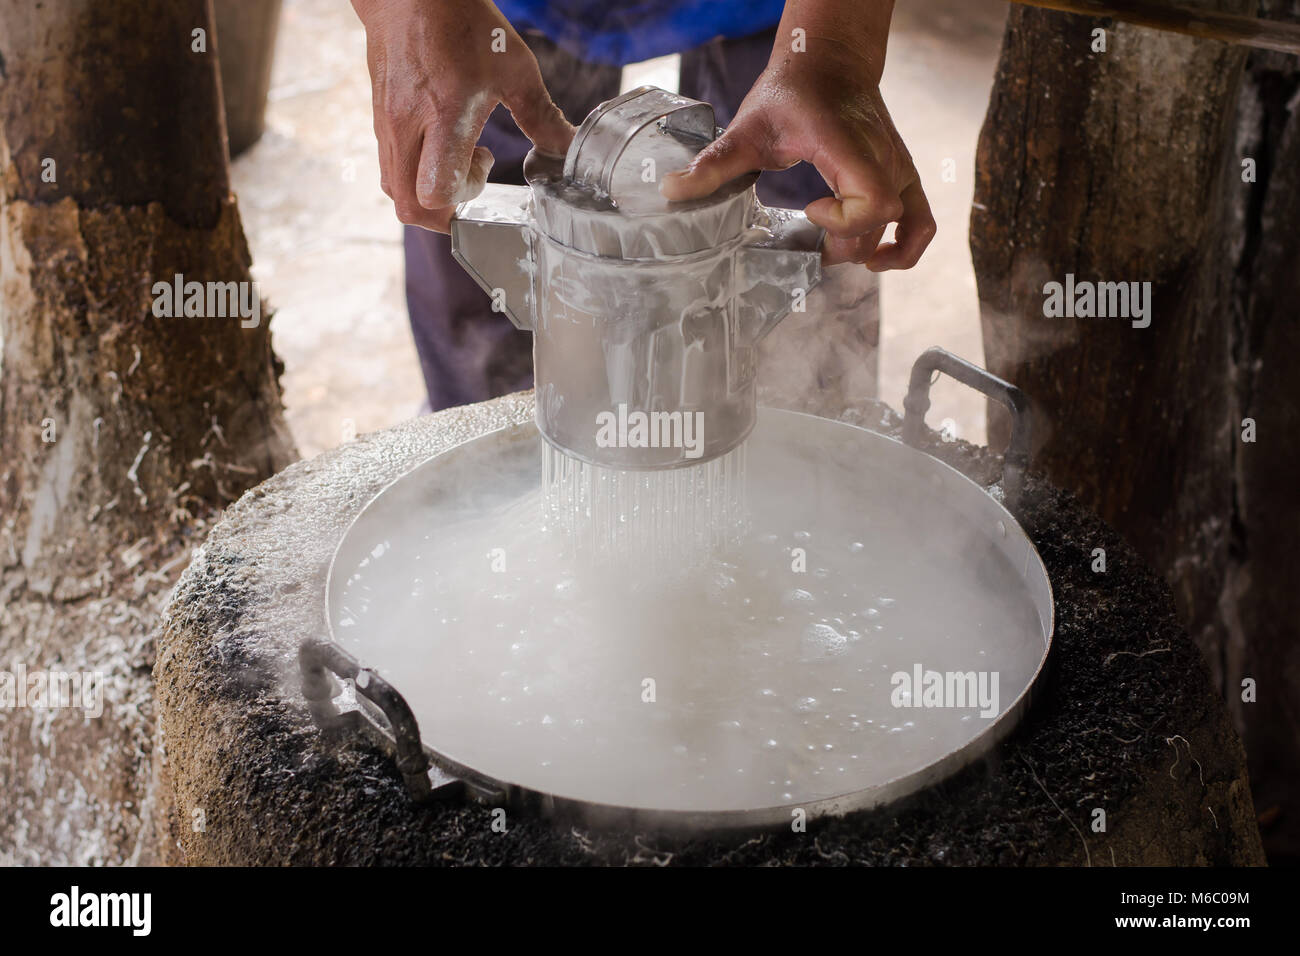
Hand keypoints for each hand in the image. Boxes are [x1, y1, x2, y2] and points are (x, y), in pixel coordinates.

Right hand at [352, 0, 573, 231]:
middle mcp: (408, 126)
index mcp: (444, 114)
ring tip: (455, 158)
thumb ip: (541, 116)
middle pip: (410, 206)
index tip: (485, 168)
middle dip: (444, 212)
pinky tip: (440, 144)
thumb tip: (566, 148)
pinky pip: (388, 168)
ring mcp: (387, 125)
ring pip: (395, 190)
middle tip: (469, 181)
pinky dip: (414, 173)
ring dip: (427, 193)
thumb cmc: (463, 25)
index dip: (464, 198)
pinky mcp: (378, 121)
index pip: (435, 190)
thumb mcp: (515, 68)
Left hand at [660, 40, 934, 269]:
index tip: (810, 210)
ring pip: (905, 227)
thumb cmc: (790, 92)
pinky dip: (907, 246)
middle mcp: (883, 159)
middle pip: (881, 224)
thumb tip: (672, 190)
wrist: (828, 61)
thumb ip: (714, 163)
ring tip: (835, 255)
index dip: (843, 221)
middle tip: (807, 242)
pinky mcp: (903, 175)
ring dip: (871, 251)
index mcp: (849, 146)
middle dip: (843, 245)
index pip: (873, 201)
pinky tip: (876, 258)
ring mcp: (898, 168)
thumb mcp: (746, 127)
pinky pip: (922, 221)